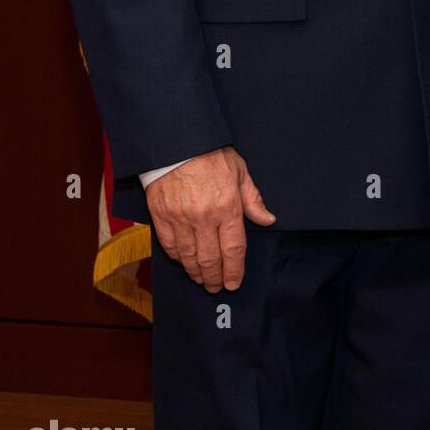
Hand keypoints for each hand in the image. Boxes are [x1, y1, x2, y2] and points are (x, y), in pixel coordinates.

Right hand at [145, 146, 275, 292]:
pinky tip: (184, 262)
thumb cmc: (211, 154)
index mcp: (228, 207)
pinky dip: (178, 258)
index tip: (234, 282)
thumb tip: (267, 219)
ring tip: (202, 280)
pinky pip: (170, 246)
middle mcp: (204, 217)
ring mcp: (180, 219)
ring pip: (189, 258)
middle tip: (217, 287)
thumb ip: (253, 199)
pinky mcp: (161, 217)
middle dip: (215, 278)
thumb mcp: (240, 171)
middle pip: (211, 260)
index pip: (233, 249)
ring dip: (196, 273)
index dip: (235, 270)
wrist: (177, 142)